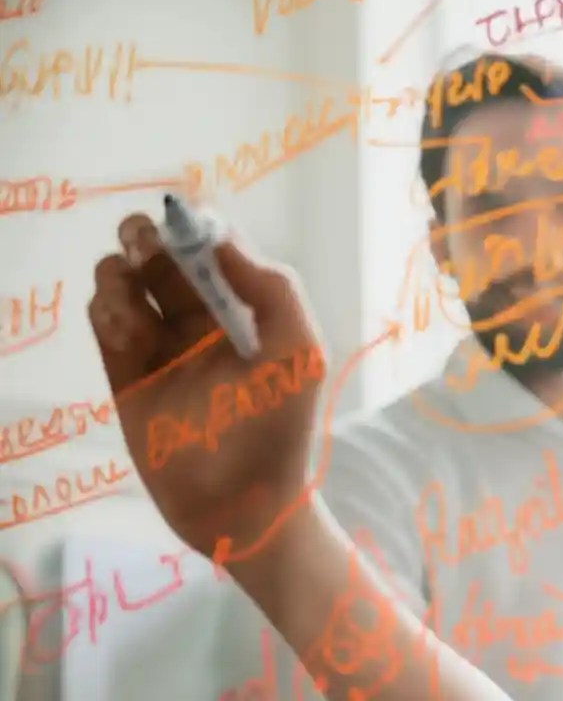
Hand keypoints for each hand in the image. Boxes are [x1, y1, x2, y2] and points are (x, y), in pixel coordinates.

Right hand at [88, 213, 325, 561]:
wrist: (244, 505)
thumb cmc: (282, 427)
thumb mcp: (298, 350)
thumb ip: (272, 287)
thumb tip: (221, 233)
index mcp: (246, 312)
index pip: (212, 251)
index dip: (194, 227)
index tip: (182, 216)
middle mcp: (200, 324)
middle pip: (160, 259)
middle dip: (146, 239)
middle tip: (142, 240)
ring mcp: (160, 350)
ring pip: (124, 286)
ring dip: (119, 275)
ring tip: (134, 302)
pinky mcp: (125, 379)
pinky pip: (105, 326)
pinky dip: (106, 311)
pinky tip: (124, 324)